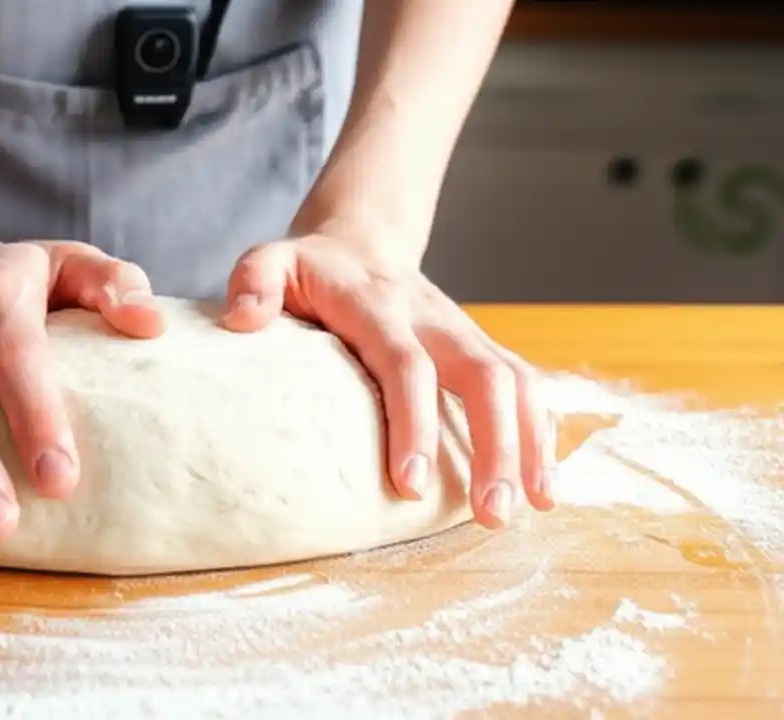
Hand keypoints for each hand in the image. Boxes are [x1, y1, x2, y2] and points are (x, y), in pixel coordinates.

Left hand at [220, 232, 554, 527]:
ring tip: (533, 508)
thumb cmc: (309, 268)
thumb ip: (253, 280)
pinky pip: (526, 386)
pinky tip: (542, 487)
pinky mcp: (482, 346)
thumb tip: (241, 318)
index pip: (406, 364)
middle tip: (491, 515)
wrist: (361, 239)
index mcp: (379, 305)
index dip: (413, 422)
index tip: (409, 483)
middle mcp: (434, 317)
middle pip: (484, 376)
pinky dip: (541, 434)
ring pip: (518, 382)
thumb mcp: (271, 260)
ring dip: (531, 445)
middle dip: (495, 446)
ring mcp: (465, 331)